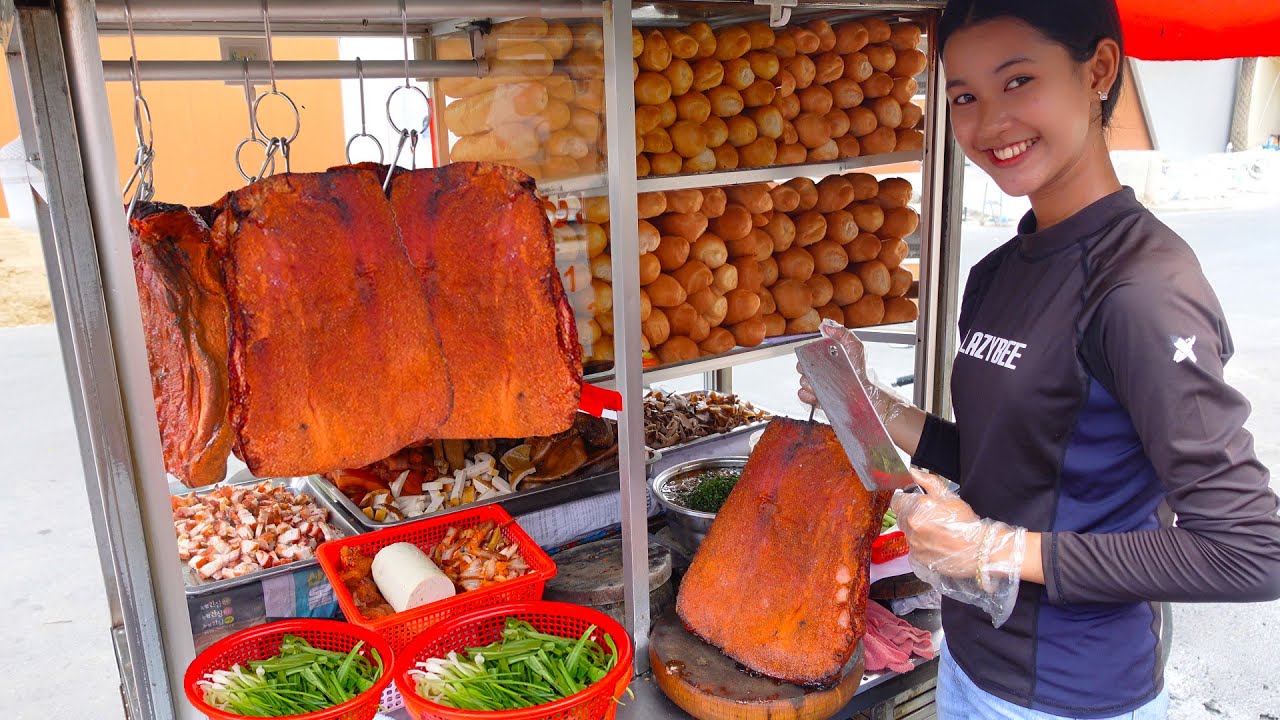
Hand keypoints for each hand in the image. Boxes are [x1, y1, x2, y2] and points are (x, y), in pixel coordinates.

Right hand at [797, 320, 868, 407]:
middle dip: (806, 369)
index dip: (806, 355)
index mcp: (824, 359)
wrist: (866, 391)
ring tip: (823, 384)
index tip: (812, 357)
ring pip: (802, 382)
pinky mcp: (817, 399)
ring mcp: (817, 386)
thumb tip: (825, 325)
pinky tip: (818, 394)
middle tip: (818, 371)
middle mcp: (818, 372)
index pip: (806, 355)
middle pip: (801, 368)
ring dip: (809, 383)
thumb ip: (842, 334)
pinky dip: (807, 395)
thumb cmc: (861, 370)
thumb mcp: (855, 347)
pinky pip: (803, 396)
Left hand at [892, 472, 1027, 627]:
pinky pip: (914, 548)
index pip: (896, 501)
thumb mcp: (949, 496)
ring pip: (908, 533)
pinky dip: (922, 545)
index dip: (905, 499)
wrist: (979, 550)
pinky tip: (937, 543)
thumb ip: (929, 482)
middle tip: (931, 516)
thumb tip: (913, 472)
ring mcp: (913, 545)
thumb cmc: (965, 521)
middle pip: (901, 517)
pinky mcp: (918, 559)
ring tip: (937, 531)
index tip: (914, 500)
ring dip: (916, 530)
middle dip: (912, 514)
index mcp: (916, 509)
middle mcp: (911, 528)